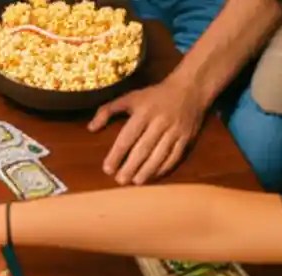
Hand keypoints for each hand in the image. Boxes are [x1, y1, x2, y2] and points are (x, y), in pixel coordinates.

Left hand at [88, 78, 207, 184]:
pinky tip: (154, 176)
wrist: (190, 88)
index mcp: (143, 112)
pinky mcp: (186, 137)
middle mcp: (159, 122)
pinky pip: (175, 156)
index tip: (107, 169)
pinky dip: (164, 168)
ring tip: (136, 182)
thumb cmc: (154, 96)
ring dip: (147, 170)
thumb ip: (108, 110)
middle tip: (120, 180)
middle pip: (143, 149)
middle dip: (131, 166)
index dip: (117, 154)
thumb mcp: (130, 97)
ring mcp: (175, 131)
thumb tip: (91, 128)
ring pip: (160, 155)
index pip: (127, 137)